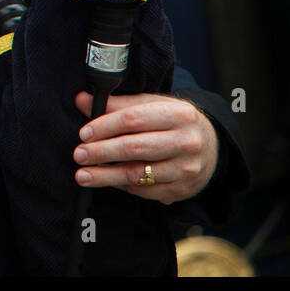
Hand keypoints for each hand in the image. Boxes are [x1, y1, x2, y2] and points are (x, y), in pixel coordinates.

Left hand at [71, 92, 217, 203]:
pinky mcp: (181, 189)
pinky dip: (122, 186)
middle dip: (102, 152)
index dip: (104, 126)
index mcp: (178, 114)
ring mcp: (186, 168)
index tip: (83, 133)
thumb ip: (117, 104)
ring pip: (138, 174)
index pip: (133, 119)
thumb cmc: (172, 122)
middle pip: (135, 148)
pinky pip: (145, 190)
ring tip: (82, 175)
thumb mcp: (152, 105)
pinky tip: (107, 181)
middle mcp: (186, 142)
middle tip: (79, 155)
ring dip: (106, 176)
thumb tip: (82, 100)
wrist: (211, 147)